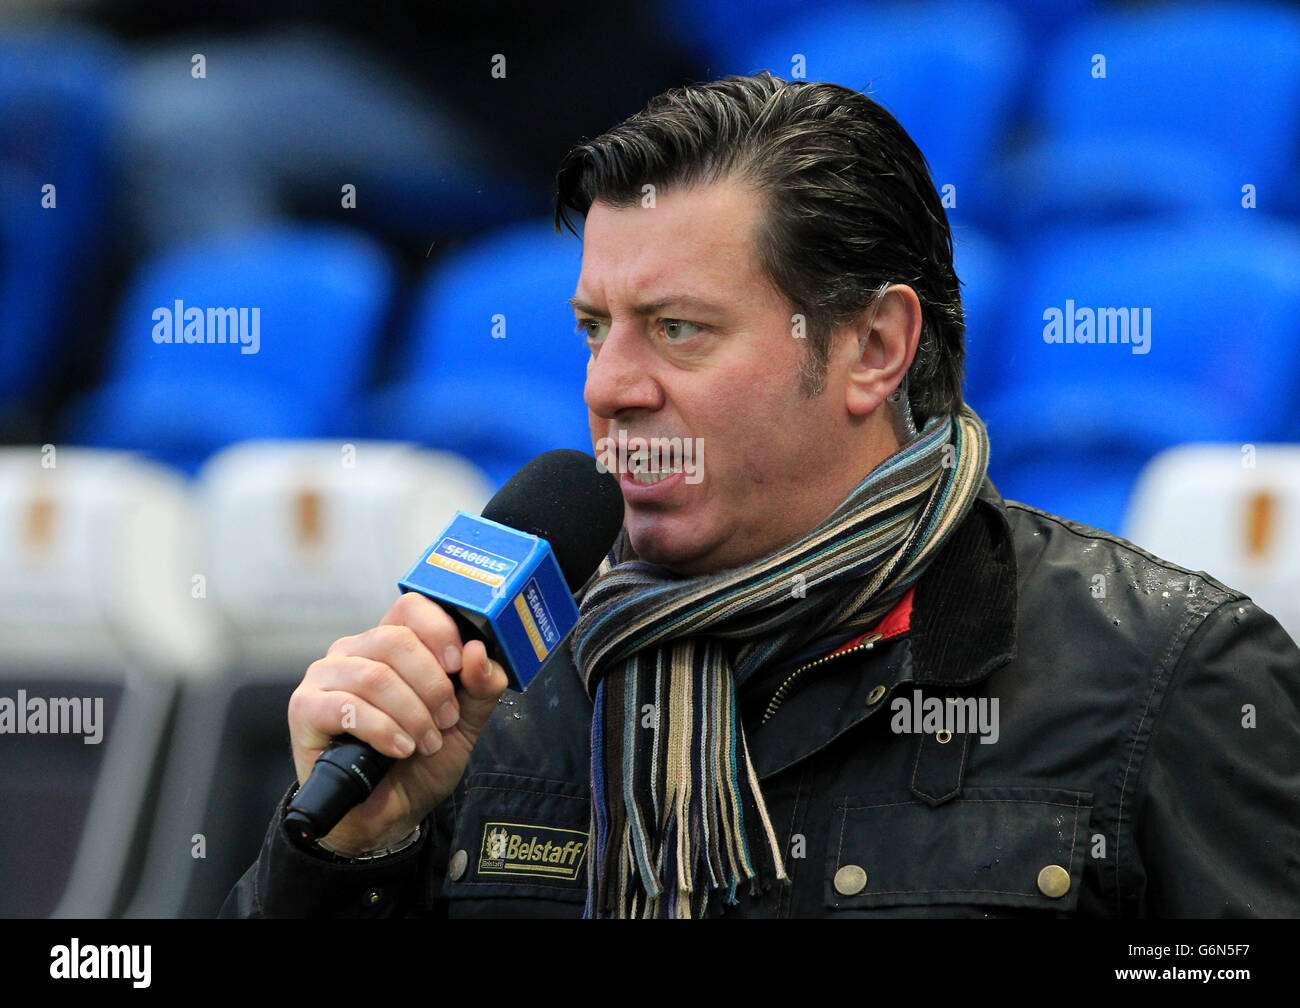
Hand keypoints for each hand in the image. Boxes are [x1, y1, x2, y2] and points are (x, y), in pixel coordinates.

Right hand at [287, 592, 507, 854]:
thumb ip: (481, 686)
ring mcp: (325, 677)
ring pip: (375, 676)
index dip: (440, 632)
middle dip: (432, 685)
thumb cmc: (420, 760)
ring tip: (425, 742)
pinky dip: (383, 730)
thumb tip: (479, 651)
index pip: (412, 607)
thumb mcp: (465, 722)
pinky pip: (346, 707)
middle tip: (446, 719)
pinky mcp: (305, 710)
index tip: (459, 667)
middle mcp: (354, 651)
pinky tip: (399, 749)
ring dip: (411, 714)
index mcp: (390, 642)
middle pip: (397, 640)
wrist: (386, 814)